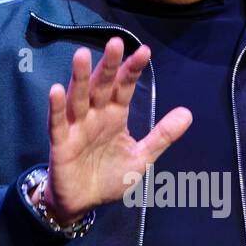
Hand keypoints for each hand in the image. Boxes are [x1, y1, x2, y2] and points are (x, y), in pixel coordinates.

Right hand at [41, 37, 192, 222]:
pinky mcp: (60, 143)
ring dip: (80, 77)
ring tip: (83, 56)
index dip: (133, 69)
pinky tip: (57, 90)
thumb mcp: (141, 157)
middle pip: (101, 86)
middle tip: (115, 42)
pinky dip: (57, 107)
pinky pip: (57, 123)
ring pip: (78, 97)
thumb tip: (188, 113)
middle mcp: (95, 115)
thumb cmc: (109, 177)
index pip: (125, 87)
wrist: (83, 203)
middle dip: (108, 65)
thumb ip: (162, 136)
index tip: (145, 50)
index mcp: (115, 116)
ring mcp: (76, 127)